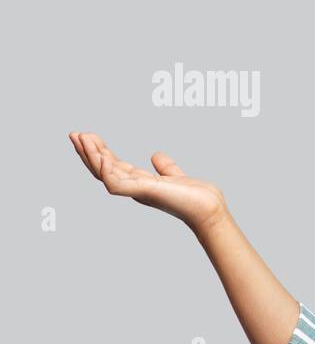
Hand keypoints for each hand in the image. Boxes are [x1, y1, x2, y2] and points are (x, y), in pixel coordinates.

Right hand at [68, 131, 227, 233]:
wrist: (211, 209)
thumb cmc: (198, 197)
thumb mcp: (176, 176)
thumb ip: (166, 168)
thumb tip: (156, 155)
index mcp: (140, 183)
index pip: (113, 166)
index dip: (99, 152)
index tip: (88, 136)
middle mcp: (135, 188)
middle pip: (103, 169)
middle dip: (87, 152)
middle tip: (74, 134)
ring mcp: (137, 191)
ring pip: (104, 174)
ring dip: (91, 156)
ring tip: (82, 138)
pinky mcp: (143, 192)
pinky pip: (115, 183)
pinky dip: (105, 170)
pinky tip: (99, 155)